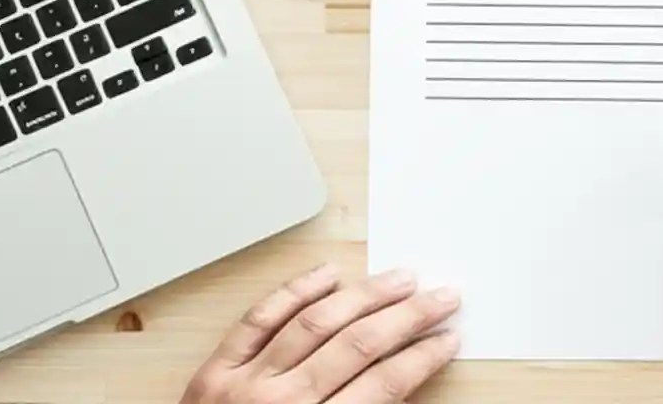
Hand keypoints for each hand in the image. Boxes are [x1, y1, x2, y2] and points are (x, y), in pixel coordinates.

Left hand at [182, 266, 460, 403]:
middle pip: (359, 345)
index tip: (448, 339)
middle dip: (409, 317)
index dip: (423, 358)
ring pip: (316, 322)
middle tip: (442, 297)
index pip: (385, 386)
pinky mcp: (214, 371)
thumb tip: (401, 387)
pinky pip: (259, 319)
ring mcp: (244, 383)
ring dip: (366, 296)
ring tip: (400, 279)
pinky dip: (295, 292)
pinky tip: (328, 275)